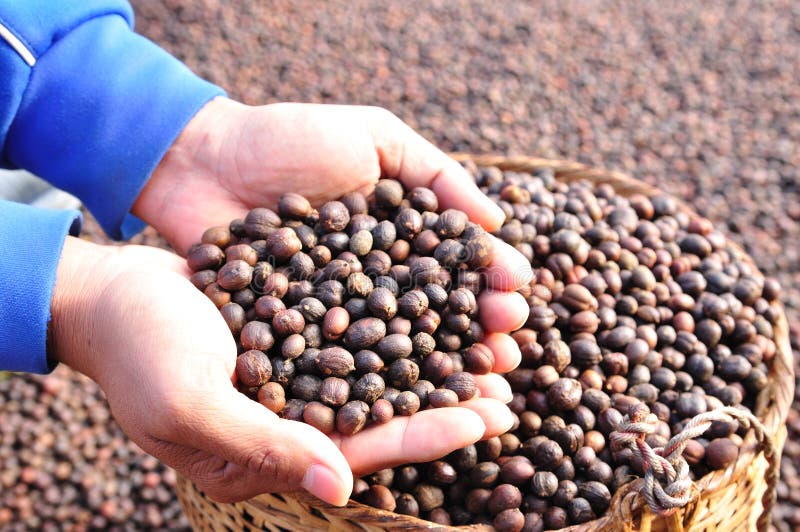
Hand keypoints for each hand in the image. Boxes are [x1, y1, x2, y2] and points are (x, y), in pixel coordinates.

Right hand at [50, 238, 519, 504]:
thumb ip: (265, 446)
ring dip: (434, 351)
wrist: (112, 292)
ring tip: (490, 333)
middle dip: (448, 397)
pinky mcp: (300, 326)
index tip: (485, 417)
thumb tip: (340, 487)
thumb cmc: (139, 353)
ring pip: (382, 367)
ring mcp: (300, 371)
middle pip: (386, 411)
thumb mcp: (191, 403)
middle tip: (509, 378)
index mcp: (273, 451)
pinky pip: (360, 324)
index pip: (364, 449)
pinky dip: (400, 312)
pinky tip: (438, 292)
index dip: (425, 434)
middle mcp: (297, 415)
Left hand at [133, 99, 532, 397]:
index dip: (487, 284)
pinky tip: (403, 406)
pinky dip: (370, 388)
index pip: (454, 268)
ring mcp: (334, 315)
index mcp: (398, 238)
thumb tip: (496, 223)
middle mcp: (374, 281)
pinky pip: (335, 368)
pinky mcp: (292, 339)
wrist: (202, 160)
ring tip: (476, 392)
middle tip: (506, 354)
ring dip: (437, 375)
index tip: (515, 298)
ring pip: (393, 352)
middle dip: (474, 336)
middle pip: (433, 317)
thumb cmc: (289, 139)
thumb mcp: (374, 136)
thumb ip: (437, 173)